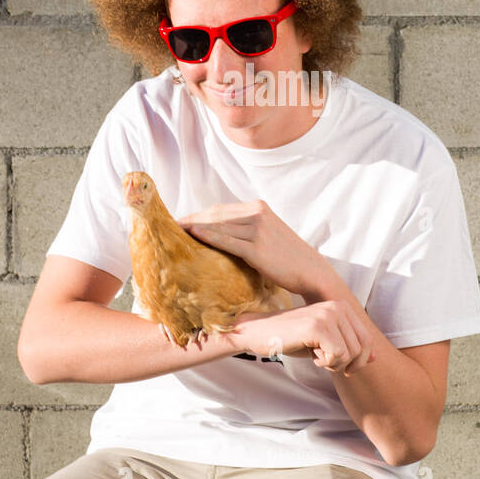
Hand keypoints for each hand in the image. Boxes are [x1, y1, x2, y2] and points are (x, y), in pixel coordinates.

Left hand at [175, 199, 333, 299]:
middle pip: (215, 214)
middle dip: (191, 220)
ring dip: (194, 228)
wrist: (311, 271)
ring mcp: (258, 229)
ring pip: (218, 225)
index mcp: (258, 207)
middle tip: (168, 228)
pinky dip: (208, 236)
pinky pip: (227, 240)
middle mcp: (257, 213)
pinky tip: (192, 236)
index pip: (219, 210)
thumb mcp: (267, 235)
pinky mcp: (257, 247)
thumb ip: (245, 230)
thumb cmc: (286, 258)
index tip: (178, 223)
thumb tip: (219, 237)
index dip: (197, 216)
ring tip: (173, 235)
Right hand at [226, 304, 375, 376]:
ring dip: (332, 363)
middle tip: (323, 358)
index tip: (338, 363)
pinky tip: (310, 352)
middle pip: (362, 349)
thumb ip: (351, 346)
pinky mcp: (318, 326)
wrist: (259, 334)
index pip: (367, 341)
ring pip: (350, 354)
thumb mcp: (326, 342)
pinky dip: (324, 362)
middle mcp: (338, 306)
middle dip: (344, 363)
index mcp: (342, 307)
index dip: (357, 360)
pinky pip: (337, 355)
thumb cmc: (292, 338)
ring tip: (315, 353)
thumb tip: (376, 358)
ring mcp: (328, 314)